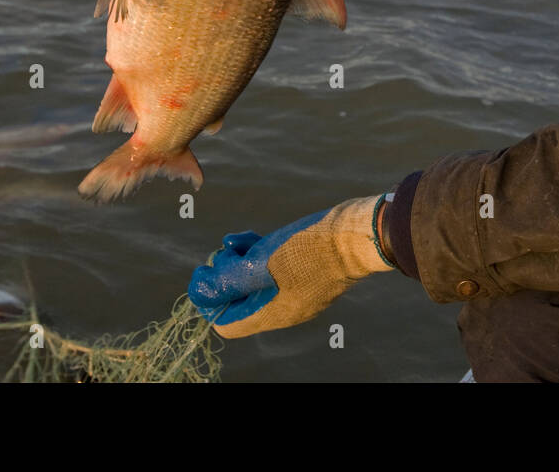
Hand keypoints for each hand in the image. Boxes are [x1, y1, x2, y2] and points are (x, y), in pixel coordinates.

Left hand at [188, 196, 393, 337]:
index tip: (212, 273)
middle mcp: (285, 310)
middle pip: (240, 303)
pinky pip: (274, 275)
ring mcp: (299, 293)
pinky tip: (257, 238)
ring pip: (256, 285)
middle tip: (229, 251)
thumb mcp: (263, 261)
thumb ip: (229, 279)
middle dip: (226, 277)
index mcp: (274, 314)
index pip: (227, 323)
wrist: (359, 234)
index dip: (212, 300)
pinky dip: (260, 258)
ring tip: (241, 240)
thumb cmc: (312, 247)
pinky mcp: (308, 276)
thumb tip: (199, 290)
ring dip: (241, 263)